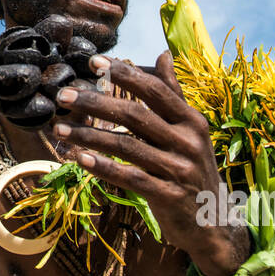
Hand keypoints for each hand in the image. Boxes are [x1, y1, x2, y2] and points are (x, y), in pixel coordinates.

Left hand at [51, 51, 247, 275]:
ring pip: (126, 147)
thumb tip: (163, 53)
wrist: (214, 222)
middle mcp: (188, 141)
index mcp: (192, 120)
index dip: (125, 74)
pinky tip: (79, 159)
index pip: (155, 90)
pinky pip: (129, 178)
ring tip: (60, 129)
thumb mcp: (191, 129)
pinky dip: (103, 168)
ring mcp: (179, 169)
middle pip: (135, 116)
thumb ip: (174, 94)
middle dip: (96, 103)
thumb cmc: (193, 167)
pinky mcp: (169, 196)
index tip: (94, 62)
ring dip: (89, 137)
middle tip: (63, 97)